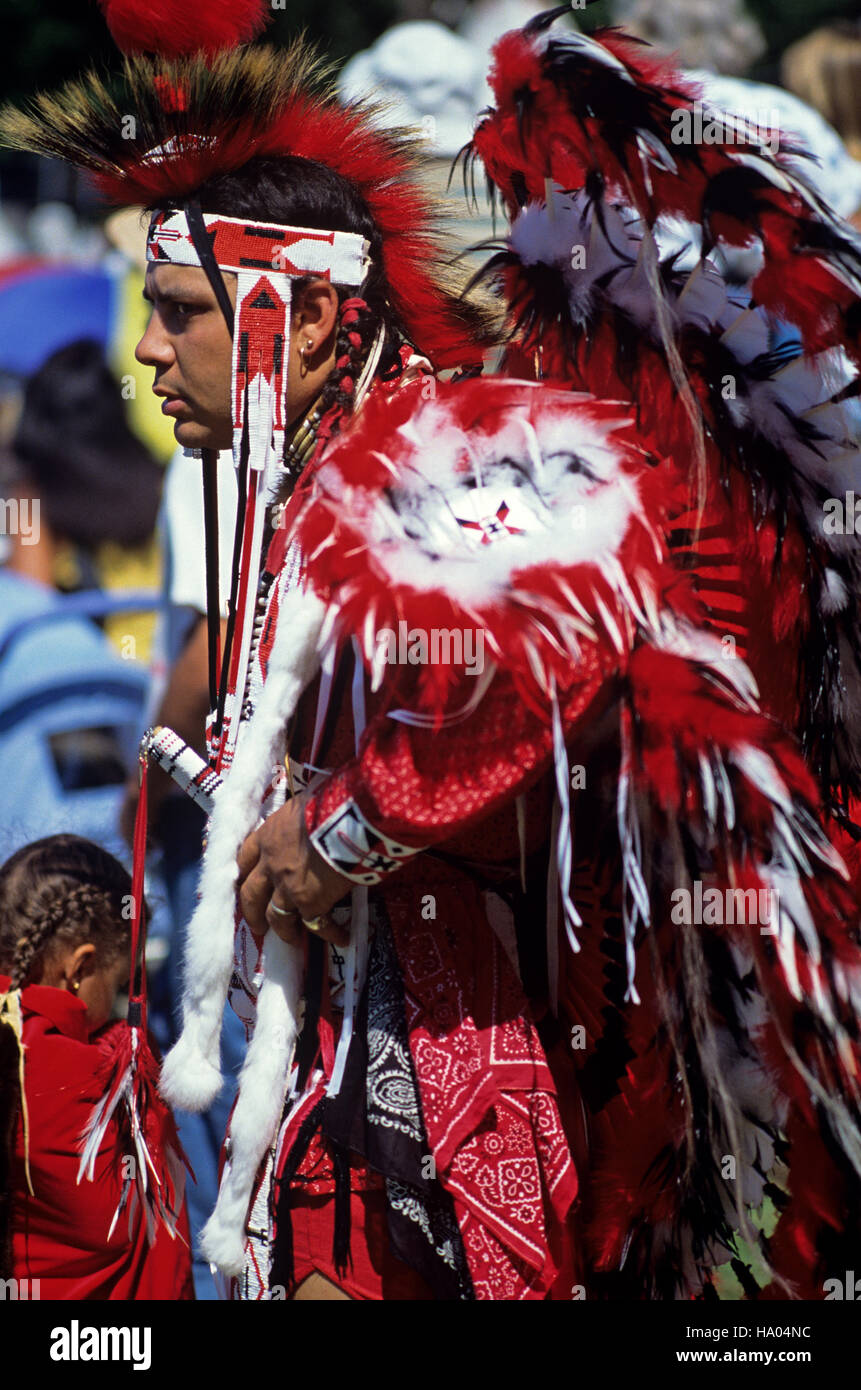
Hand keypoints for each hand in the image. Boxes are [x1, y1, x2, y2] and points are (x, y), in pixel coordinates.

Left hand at [236, 792, 351, 945]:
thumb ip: (299, 818)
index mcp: (268, 836)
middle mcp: (271, 864)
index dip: (242, 874)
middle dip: (252, 912)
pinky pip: (317, 924)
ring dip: (283, 930)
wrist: (345, 818)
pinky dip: (329, 932)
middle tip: (256, 925)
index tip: (242, 884)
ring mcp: (287, 887)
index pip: (244, 859)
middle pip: (251, 894)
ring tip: (291, 939)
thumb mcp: (303, 804)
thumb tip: (310, 816)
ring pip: (277, 916)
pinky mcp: (310, 903)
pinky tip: (341, 937)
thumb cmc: (329, 803)